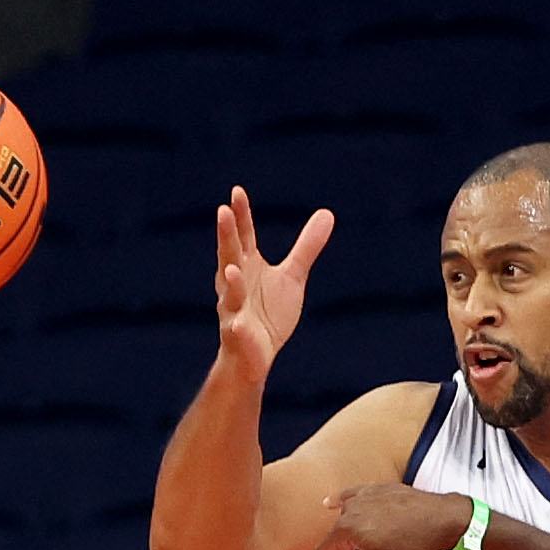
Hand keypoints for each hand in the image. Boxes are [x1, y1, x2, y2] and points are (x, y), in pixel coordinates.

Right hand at [213, 185, 331, 380]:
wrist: (255, 357)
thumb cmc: (268, 313)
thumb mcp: (292, 277)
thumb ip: (306, 247)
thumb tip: (327, 213)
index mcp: (247, 266)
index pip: (243, 236)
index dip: (240, 215)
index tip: (237, 192)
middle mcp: (235, 284)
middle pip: (230, 256)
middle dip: (226, 236)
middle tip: (222, 212)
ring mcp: (234, 311)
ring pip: (230, 294)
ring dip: (231, 282)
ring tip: (231, 268)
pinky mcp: (239, 339)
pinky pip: (237, 333)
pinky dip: (238, 329)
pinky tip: (238, 326)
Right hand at [305, 484, 484, 549]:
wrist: (444, 518)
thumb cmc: (412, 546)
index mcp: (346, 527)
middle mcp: (350, 507)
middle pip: (336, 539)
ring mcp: (365, 495)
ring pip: (345, 520)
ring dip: (343, 540)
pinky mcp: (378, 488)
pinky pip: (354, 496)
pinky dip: (343, 502)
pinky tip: (331, 503)